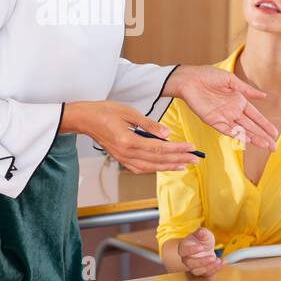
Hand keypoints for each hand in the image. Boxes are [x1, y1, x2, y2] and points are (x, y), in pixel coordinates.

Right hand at [66, 101, 199, 173]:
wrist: (84, 119)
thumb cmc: (103, 111)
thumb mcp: (128, 112)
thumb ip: (149, 124)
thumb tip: (168, 134)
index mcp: (128, 141)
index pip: (159, 147)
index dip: (177, 149)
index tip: (191, 148)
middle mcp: (126, 153)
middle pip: (158, 160)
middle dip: (178, 159)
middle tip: (196, 159)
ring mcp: (123, 158)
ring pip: (150, 167)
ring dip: (169, 166)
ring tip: (184, 165)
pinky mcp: (121, 159)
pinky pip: (141, 168)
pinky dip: (155, 168)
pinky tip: (165, 166)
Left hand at [171, 65, 278, 149]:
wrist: (188, 79)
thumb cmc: (207, 76)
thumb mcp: (230, 80)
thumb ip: (247, 89)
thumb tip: (264, 96)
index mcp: (239, 101)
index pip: (256, 116)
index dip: (265, 125)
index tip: (275, 133)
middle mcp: (233, 111)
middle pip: (251, 126)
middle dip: (263, 136)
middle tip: (274, 147)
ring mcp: (224, 117)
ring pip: (242, 131)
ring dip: (254, 138)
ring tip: (266, 146)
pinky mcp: (213, 120)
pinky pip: (227, 130)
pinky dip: (238, 135)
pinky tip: (248, 140)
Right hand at [177, 227, 223, 276]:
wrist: (206, 247)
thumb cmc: (202, 239)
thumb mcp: (203, 233)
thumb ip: (202, 232)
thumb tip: (201, 232)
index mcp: (184, 248)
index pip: (184, 251)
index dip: (191, 250)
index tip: (201, 247)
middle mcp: (186, 259)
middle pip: (190, 263)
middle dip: (202, 261)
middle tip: (213, 256)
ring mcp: (193, 267)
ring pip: (198, 271)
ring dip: (209, 267)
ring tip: (218, 260)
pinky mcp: (201, 271)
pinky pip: (206, 273)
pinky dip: (215, 269)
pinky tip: (222, 263)